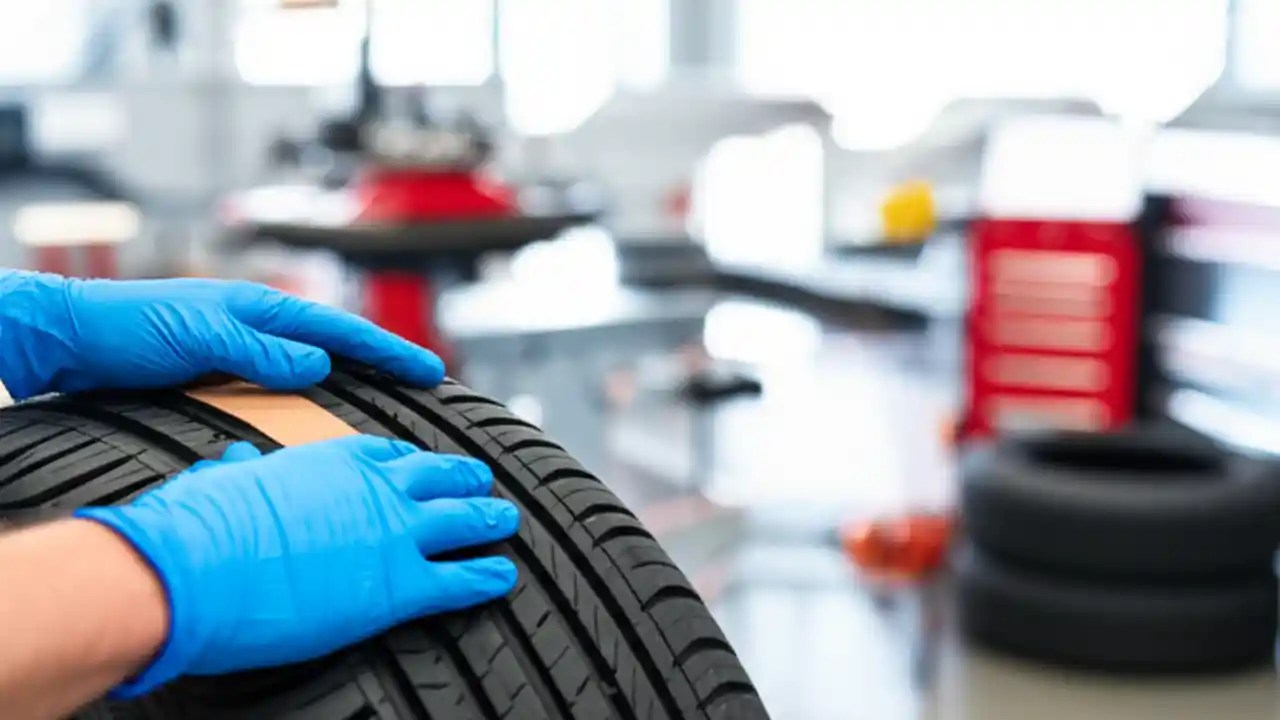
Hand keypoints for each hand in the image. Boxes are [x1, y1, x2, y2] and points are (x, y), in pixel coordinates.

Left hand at [0, 272, 442, 399]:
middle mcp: (258, 327)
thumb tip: (318, 365)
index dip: (389, 352)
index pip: (341, 330)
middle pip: (337, 347)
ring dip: (352, 386)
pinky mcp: (220, 374)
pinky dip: (312, 402)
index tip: (430, 372)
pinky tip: (319, 421)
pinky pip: (282, 390)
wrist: (66, 339)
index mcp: (260, 309)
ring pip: (313, 370)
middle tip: (426, 389)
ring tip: (387, 407)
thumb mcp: (199, 335)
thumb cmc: (125, 327)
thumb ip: (260, 350)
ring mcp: (241, 350)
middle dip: (383, 366)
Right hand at [74, 436, 519, 697]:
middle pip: (438, 477)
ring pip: (463, 520)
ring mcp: (395, 534)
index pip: (389, 454)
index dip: (412, 461)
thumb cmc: (198, 525)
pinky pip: (460, 579)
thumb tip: (236, 461)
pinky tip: (502, 577)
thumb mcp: (223, 480)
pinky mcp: (400, 586)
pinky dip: (486, 578)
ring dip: (489, 519)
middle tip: (482, 481)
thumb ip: (243, 471)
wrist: (197, 568)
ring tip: (505, 520)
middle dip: (465, 479)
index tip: (424, 464)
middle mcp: (375, 488)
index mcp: (334, 458)